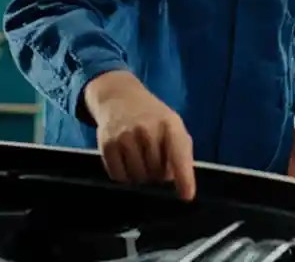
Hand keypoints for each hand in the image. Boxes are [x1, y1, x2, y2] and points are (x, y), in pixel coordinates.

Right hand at [83, 70, 195, 199]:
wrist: (120, 97)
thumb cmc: (153, 116)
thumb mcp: (173, 125)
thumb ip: (180, 150)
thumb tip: (177, 180)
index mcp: (170, 124)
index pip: (179, 156)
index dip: (184, 178)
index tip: (186, 196)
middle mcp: (147, 130)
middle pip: (158, 174)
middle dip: (159, 174)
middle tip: (155, 159)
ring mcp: (125, 137)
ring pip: (138, 178)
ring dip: (142, 176)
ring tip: (141, 158)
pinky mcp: (107, 145)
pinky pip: (119, 176)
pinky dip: (124, 175)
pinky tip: (127, 160)